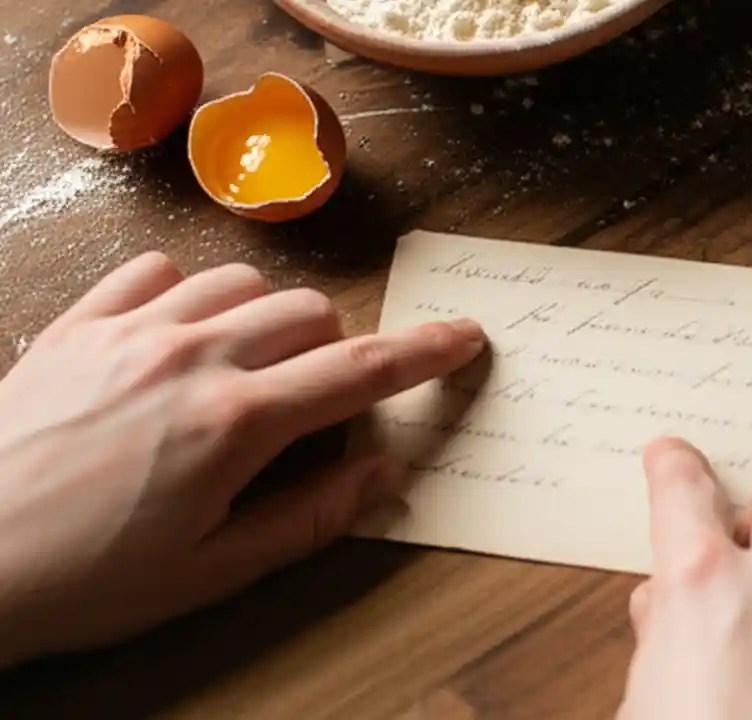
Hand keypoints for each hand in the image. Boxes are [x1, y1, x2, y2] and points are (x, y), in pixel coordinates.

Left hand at [0, 253, 484, 666]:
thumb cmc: (83, 580)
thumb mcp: (212, 572)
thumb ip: (312, 517)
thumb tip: (385, 473)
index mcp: (236, 424)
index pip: (361, 369)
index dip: (427, 351)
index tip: (466, 336)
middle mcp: (192, 356)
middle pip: (310, 312)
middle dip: (335, 350)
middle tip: (314, 403)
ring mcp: (131, 329)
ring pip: (243, 281)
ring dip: (267, 318)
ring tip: (248, 370)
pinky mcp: (78, 322)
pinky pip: (158, 269)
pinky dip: (189, 294)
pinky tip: (177, 337)